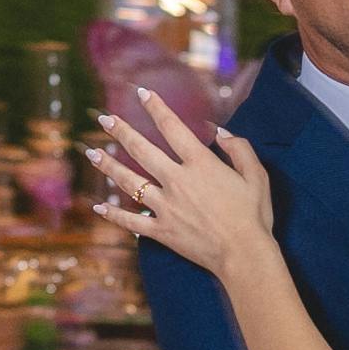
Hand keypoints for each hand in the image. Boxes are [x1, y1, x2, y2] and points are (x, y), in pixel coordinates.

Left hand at [89, 91, 278, 280]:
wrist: (244, 255)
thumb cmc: (254, 215)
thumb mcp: (256, 175)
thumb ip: (239, 149)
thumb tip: (221, 132)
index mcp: (200, 164)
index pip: (172, 127)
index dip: (155, 108)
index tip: (142, 93)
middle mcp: (177, 181)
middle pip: (142, 151)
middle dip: (121, 132)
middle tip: (104, 119)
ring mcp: (166, 207)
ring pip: (129, 183)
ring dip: (108, 166)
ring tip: (92, 153)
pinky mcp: (161, 231)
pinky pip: (132, 221)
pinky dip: (114, 215)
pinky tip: (98, 207)